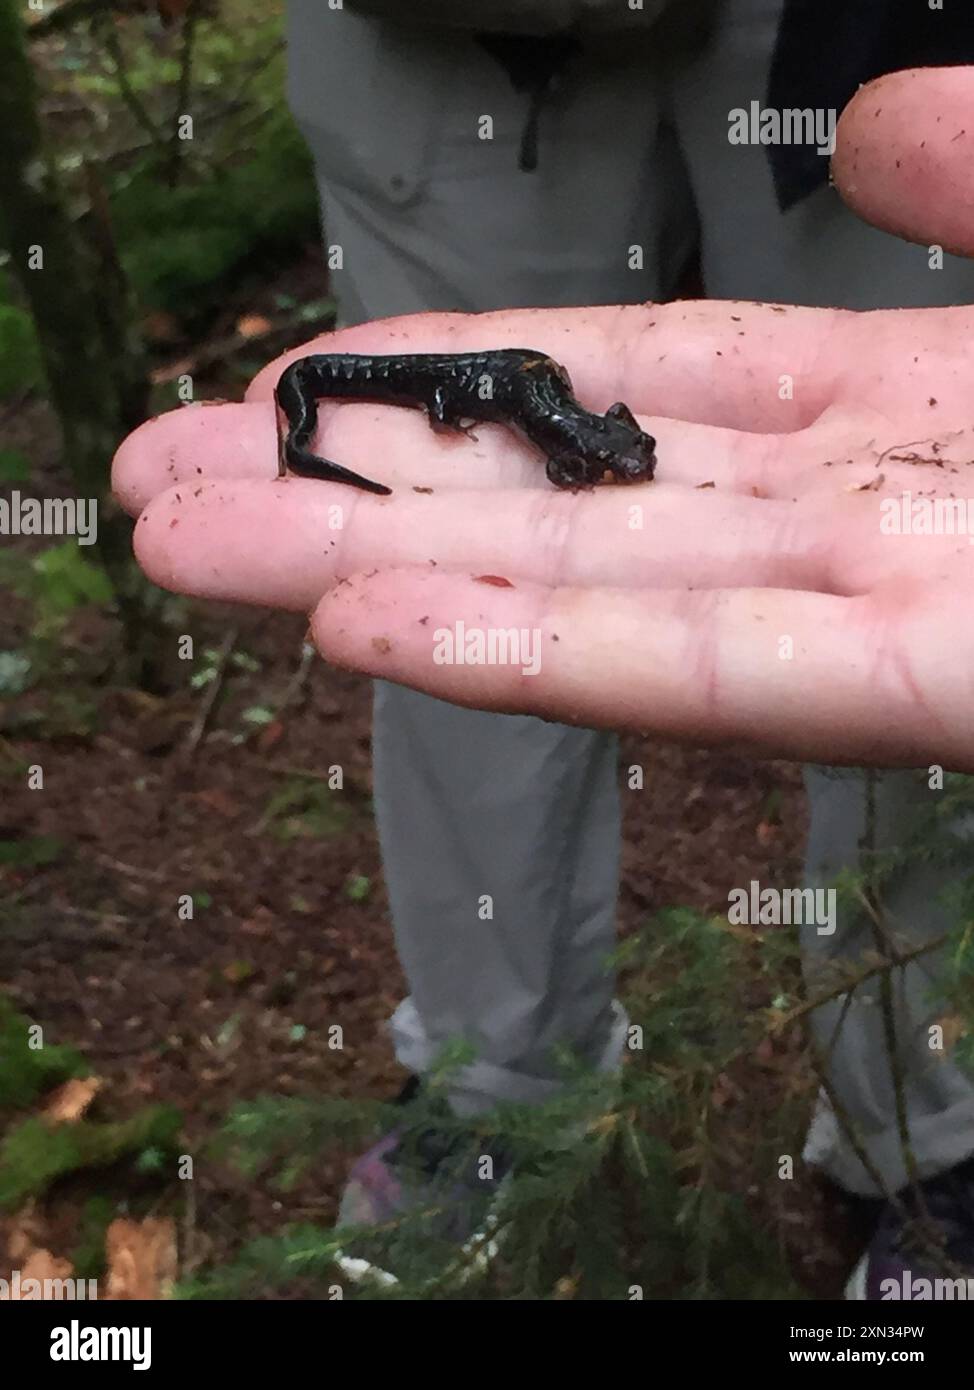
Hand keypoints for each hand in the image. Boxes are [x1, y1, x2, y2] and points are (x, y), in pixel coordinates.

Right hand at [112, 67, 973, 769]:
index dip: (447, 381)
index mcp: (872, 407)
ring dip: (392, 582)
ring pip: (590, 595)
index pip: (610, 383)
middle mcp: (835, 519)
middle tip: (172, 493)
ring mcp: (874, 609)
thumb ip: (967, 174)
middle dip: (358, 497)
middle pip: (553, 504)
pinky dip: (545, 654)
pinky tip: (379, 632)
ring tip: (204, 558)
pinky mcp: (930, 686)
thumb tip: (866, 130)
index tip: (295, 382)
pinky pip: (715, 674)